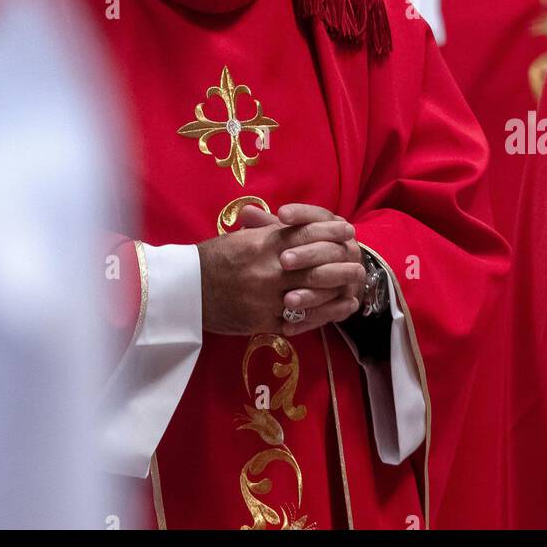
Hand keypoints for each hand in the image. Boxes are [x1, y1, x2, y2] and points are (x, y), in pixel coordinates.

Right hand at [197, 204, 362, 336]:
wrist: (186, 290)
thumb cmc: (215, 258)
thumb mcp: (243, 237)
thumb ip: (272, 231)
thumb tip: (301, 224)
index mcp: (264, 244)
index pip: (307, 234)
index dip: (331, 231)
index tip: (348, 231)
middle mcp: (269, 270)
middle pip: (317, 266)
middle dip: (341, 265)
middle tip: (359, 263)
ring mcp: (267, 298)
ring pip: (313, 295)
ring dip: (337, 291)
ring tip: (354, 288)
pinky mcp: (264, 322)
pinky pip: (300, 320)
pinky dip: (322, 315)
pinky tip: (338, 310)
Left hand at [275, 204, 364, 337]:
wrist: (332, 275)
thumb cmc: (301, 250)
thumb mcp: (287, 235)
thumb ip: (268, 226)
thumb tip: (245, 212)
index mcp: (333, 225)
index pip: (319, 215)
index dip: (302, 214)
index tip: (281, 215)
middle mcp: (347, 248)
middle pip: (330, 248)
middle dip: (307, 254)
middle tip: (284, 261)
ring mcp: (351, 275)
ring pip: (336, 281)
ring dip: (312, 292)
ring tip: (287, 300)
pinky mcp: (349, 301)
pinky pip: (335, 311)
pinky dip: (314, 317)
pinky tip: (289, 324)